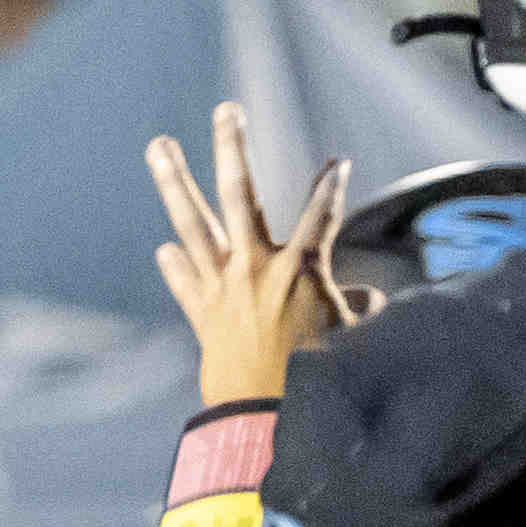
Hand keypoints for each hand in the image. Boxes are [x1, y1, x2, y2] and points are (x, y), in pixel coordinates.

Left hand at [146, 102, 347, 402]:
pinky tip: (166, 249)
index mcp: (302, 268)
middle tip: (226, 111)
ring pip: (193, 221)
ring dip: (173, 180)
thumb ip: (359, 311)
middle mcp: (256, 266)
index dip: (333, 186)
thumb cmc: (321, 377)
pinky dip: (176, 266)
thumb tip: (367, 303)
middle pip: (239, 193)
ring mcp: (223, 286)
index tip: (338, 162)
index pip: (323, 213)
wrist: (268, 415)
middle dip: (232, 147)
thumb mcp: (354, 339)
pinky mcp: (204, 314)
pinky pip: (185, 281)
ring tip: (158, 145)